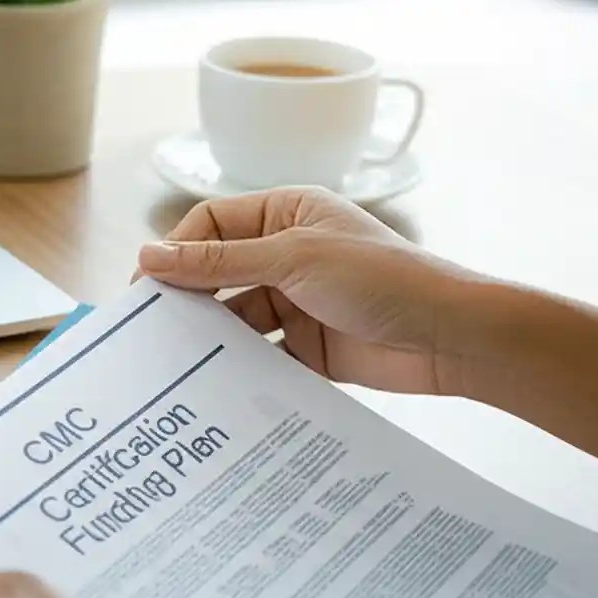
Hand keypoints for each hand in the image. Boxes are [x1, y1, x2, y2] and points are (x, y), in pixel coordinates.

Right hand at [137, 187, 485, 395]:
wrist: (451, 338)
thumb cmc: (383, 279)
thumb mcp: (293, 259)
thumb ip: (219, 260)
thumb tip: (149, 256)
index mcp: (286, 214)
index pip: (211, 224)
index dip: (176, 250)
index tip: (146, 287)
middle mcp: (286, 254)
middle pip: (216, 271)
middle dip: (186, 295)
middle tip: (149, 326)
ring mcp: (295, 301)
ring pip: (233, 315)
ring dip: (209, 334)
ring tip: (174, 360)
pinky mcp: (305, 347)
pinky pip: (257, 354)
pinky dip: (236, 367)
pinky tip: (212, 383)